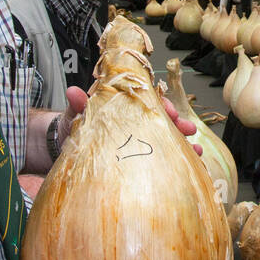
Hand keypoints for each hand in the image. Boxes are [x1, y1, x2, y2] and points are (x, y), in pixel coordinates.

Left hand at [60, 85, 200, 154]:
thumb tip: (73, 92)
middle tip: (188, 129)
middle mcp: (133, 122)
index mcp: (123, 106)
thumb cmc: (72, 127)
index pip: (147, 101)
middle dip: (178, 124)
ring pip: (164, 139)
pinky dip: (175, 161)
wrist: (63, 149)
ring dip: (182, 144)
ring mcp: (136, 141)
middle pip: (161, 120)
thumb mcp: (74, 115)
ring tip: (196, 150)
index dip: (161, 105)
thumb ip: (78, 104)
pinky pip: (159, 158)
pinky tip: (189, 167)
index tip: (169, 111)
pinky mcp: (135, 159)